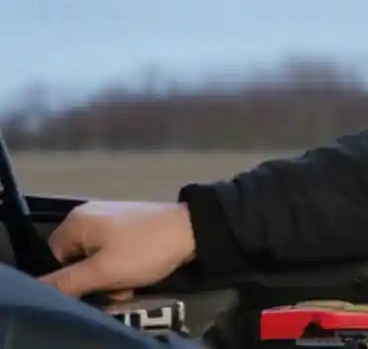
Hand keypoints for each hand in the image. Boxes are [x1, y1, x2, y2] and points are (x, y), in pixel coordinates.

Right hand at [38, 201, 196, 299]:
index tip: (94, 286)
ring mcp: (109, 217)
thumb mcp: (103, 271)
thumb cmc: (145, 250)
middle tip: (117, 285)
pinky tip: (138, 269)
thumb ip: (67, 281)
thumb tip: (40, 285)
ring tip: (131, 279)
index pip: (53, 258)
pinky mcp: (127, 222)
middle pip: (75, 258)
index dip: (71, 278)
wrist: (193, 230)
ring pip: (96, 257)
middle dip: (94, 278)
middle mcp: (88, 214)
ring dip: (110, 274)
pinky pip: (112, 249)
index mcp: (76, 221)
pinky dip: (121, 263)